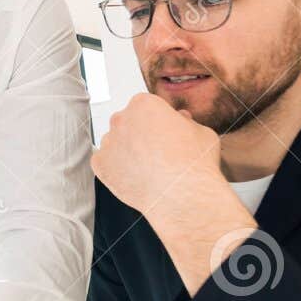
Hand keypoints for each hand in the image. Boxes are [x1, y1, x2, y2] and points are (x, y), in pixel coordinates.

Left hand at [91, 92, 224, 221]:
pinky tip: (136, 177)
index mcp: (144, 104)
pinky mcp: (100, 165)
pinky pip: (106, 163)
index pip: (146, 107)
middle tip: (157, 152)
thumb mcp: (201, 132)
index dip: (158, 121)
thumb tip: (182, 120)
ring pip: (116, 143)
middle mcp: (121, 119)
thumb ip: (186, 122)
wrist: (181, 196)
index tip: (165, 133)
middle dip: (140, 134)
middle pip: (128, 123)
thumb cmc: (193, 163)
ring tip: (148, 168)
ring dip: (127, 151)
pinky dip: (117, 169)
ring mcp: (108, 142)